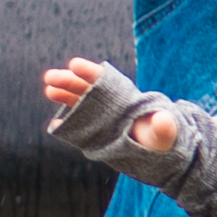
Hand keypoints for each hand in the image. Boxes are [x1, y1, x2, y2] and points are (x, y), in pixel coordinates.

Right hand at [41, 58, 177, 149]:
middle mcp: (110, 104)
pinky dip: (67, 124)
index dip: (89, 72)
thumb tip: (163, 119)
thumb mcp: (167, 132)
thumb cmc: (164, 138)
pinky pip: (78, 127)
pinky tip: (56, 124)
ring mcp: (101, 118)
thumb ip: (165, 125)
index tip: (74, 64)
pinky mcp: (95, 134)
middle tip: (49, 76)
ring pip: (79, 103)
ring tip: (49, 90)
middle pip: (87, 88)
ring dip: (63, 96)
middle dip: (69, 80)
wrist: (157, 152)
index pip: (105, 80)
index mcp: (124, 97)